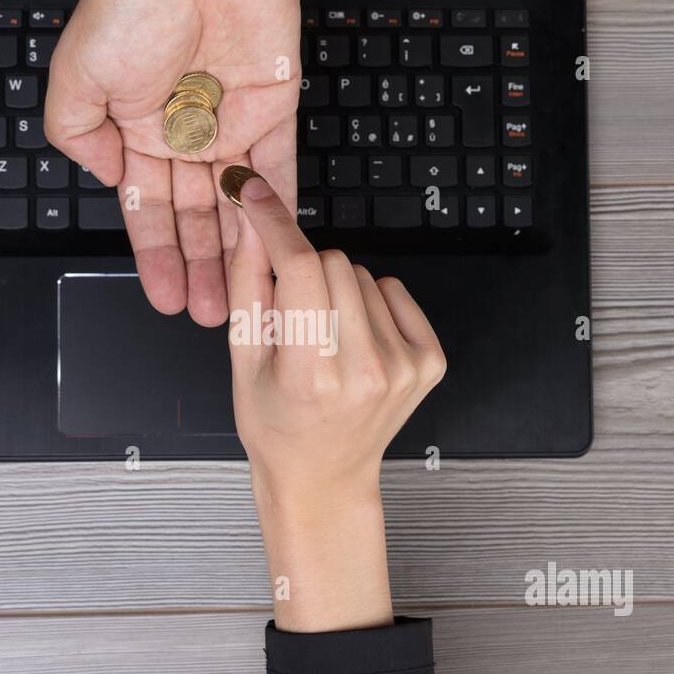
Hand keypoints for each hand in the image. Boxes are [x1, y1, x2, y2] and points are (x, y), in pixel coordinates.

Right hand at [46, 0, 299, 325]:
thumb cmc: (131, 1)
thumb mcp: (76, 77)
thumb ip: (77, 136)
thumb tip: (100, 178)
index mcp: (136, 130)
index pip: (147, 209)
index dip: (156, 255)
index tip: (163, 295)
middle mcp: (183, 134)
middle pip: (193, 217)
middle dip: (199, 268)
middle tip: (207, 314)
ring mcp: (229, 124)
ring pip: (235, 205)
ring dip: (237, 253)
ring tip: (241, 298)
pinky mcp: (272, 109)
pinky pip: (279, 169)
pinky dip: (279, 208)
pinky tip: (277, 247)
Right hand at [224, 171, 447, 631]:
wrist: (324, 476)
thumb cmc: (277, 425)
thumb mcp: (244, 360)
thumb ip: (247, 285)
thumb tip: (249, 222)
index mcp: (309, 375)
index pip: (297, 268)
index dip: (273, 223)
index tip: (254, 197)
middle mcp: (364, 370)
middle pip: (332, 261)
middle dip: (306, 272)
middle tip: (295, 315)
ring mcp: (403, 366)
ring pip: (364, 273)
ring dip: (339, 291)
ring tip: (326, 337)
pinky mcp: (429, 361)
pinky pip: (394, 290)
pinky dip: (371, 304)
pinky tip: (355, 341)